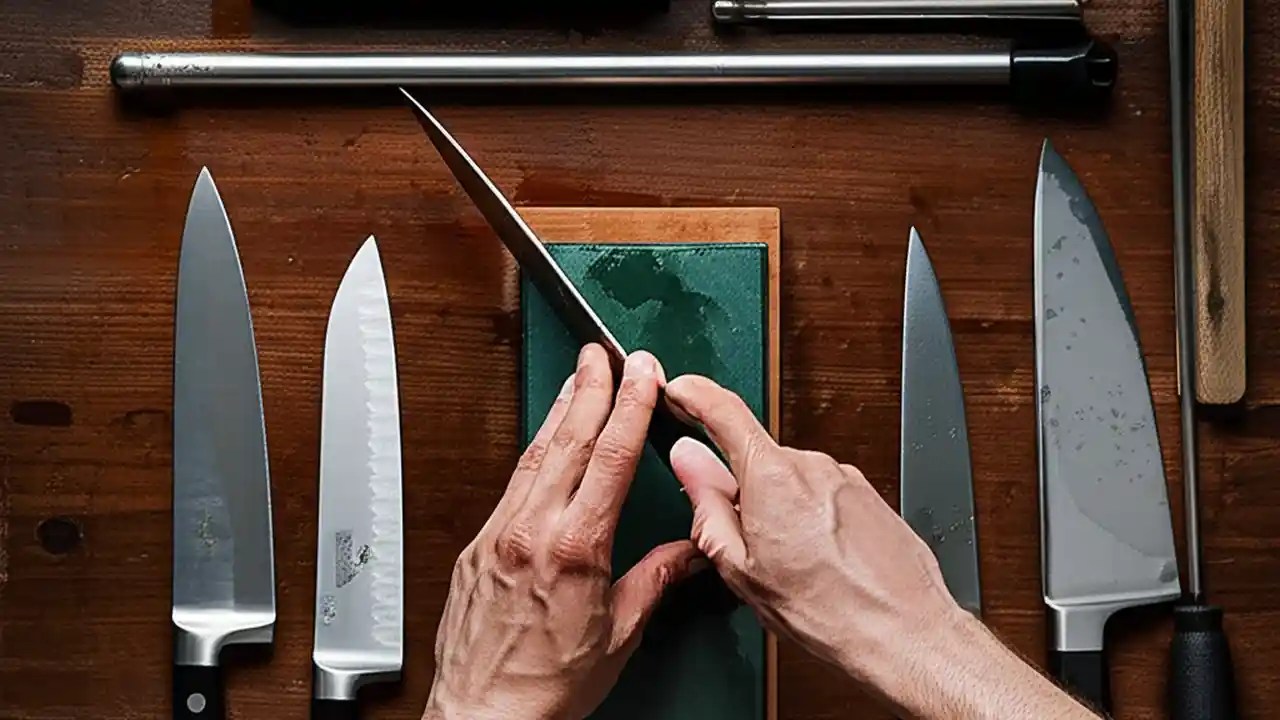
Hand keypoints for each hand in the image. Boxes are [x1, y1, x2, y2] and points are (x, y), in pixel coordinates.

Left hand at [424, 345, 701, 719]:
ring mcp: (498, 535)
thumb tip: (689, 552)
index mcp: (575, 550)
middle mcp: (531, 532)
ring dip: (560, 411)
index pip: (609, 459)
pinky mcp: (476, 546)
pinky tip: (545, 440)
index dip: (629, 407)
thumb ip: (655, 580)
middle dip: (590, 389)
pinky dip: (534, 452)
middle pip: (567, 441)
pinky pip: (511, 485)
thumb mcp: (619, 635)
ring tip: (577, 379)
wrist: (483, 716)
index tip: (642, 374)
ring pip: (534, 457)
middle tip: (603, 353)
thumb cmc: (547, 689)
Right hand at [664, 375, 1095, 719]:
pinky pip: (821, 495)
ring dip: (779, 511)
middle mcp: (811, 465)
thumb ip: (708, 506)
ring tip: (792, 568)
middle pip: (756, 459)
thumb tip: (688, 462)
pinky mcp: (867, 493)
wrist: (905, 633)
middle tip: (743, 546)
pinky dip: (810, 521)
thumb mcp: (742, 569)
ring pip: (790, 481)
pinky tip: (821, 563)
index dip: (693, 393)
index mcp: (772, 478)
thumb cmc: (830, 613)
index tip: (678, 390)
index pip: (723, 411)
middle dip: (741, 492)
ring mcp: (844, 477)